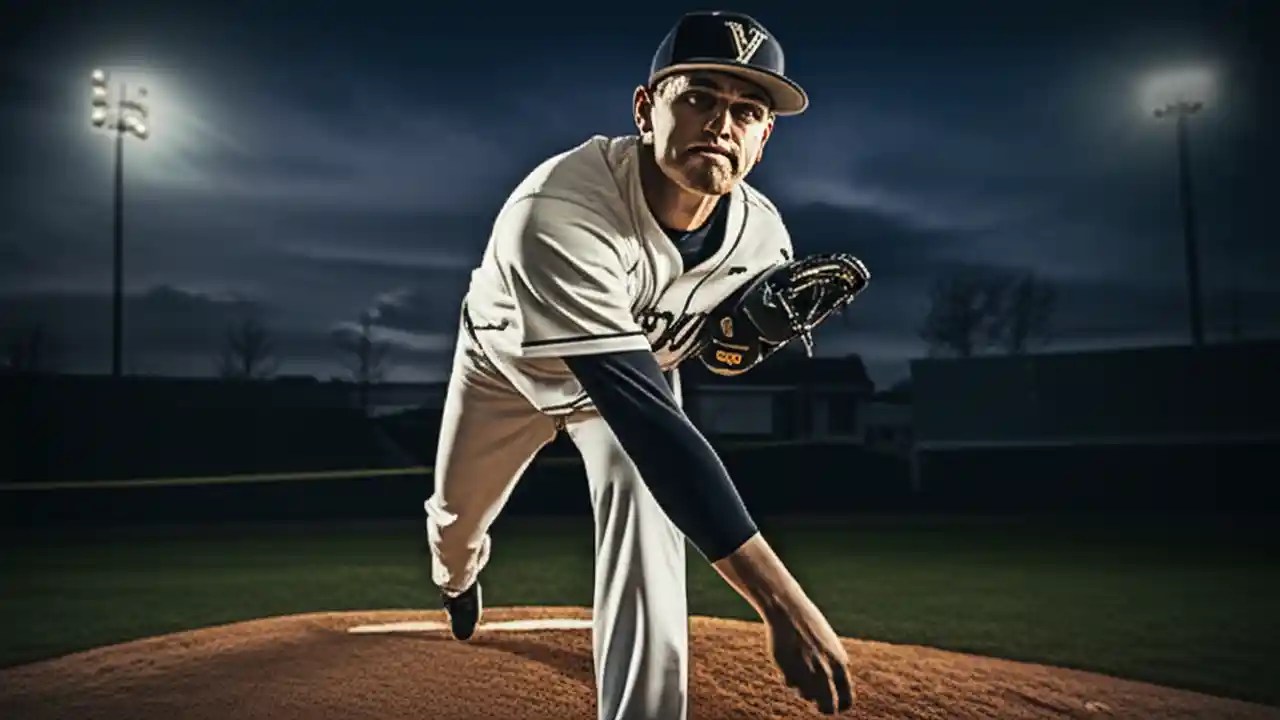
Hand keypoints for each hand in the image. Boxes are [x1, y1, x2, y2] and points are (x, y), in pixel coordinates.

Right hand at [711, 533, 855, 713]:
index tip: (835, 707)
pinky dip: (789, 676)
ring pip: (806, 695)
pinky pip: (790, 684)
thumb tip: (832, 692)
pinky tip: (788, 659)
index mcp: (840, 664)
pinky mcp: (789, 672)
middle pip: (828, 707)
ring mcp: (807, 674)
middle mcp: (826, 673)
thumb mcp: (828, 646)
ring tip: (799, 665)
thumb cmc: (809, 625)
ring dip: (802, 687)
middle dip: (823, 708)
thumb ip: (832, 667)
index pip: (846, 700)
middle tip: (818, 705)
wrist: (788, 611)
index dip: (840, 706)